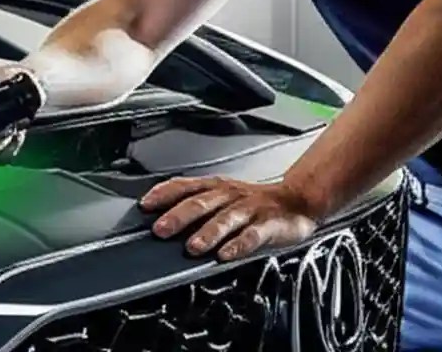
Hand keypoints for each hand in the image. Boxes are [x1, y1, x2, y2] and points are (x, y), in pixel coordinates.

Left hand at [138, 176, 319, 259]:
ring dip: (208, 233)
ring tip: (193, 247)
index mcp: (215, 187)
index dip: (164, 194)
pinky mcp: (268, 225)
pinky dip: (238, 245)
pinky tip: (226, 254)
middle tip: (161, 229)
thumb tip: (158, 214)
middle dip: (179, 216)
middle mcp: (229, 195)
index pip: (185, 185)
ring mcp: (249, 209)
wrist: (296, 200)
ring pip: (225, 219)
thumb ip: (194, 201)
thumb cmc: (252, 201)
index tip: (145, 205)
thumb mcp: (221, 195)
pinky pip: (252, 235)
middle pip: (201, 202)